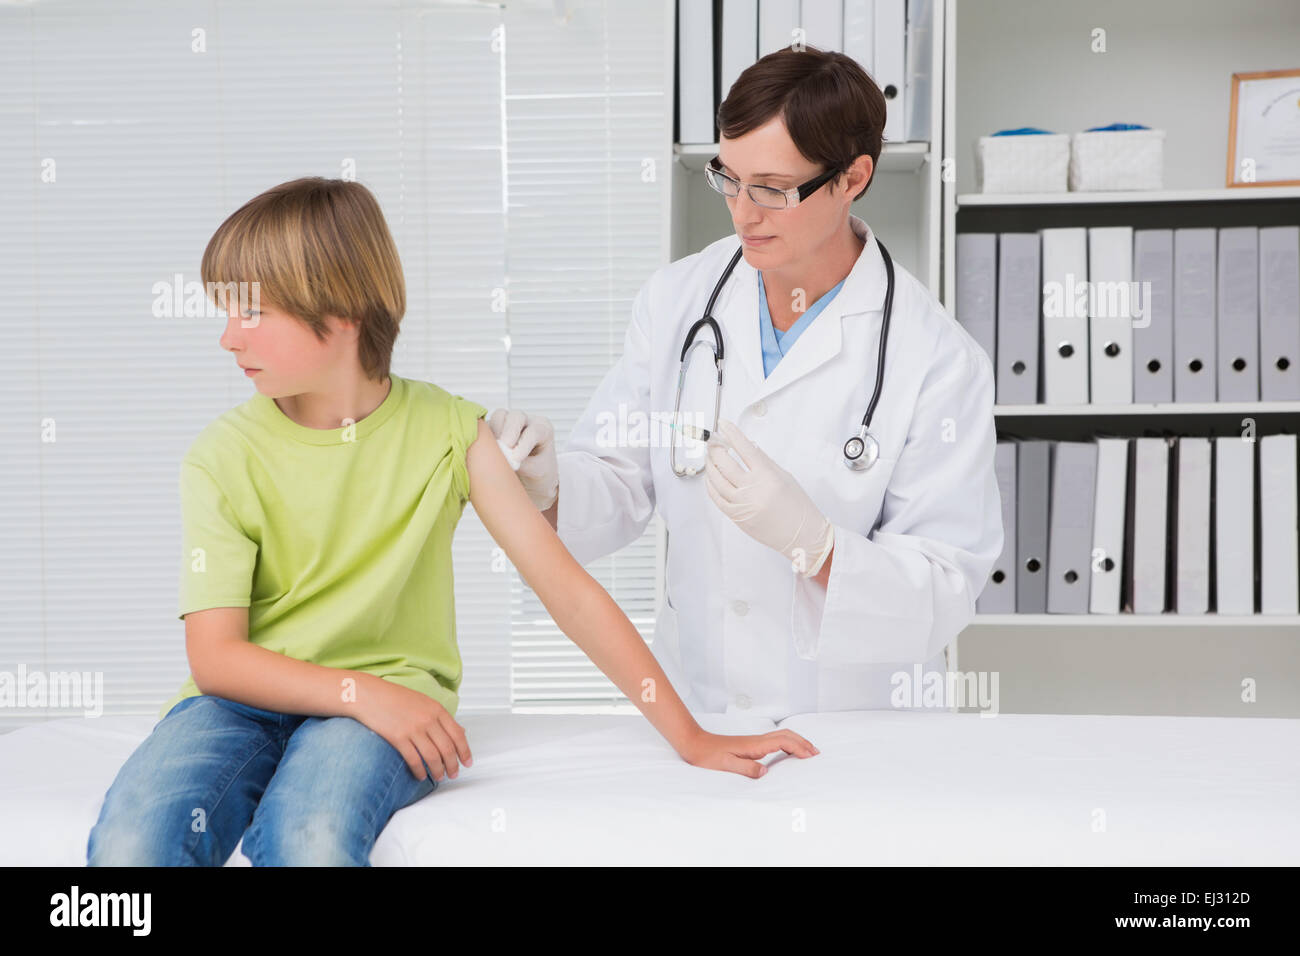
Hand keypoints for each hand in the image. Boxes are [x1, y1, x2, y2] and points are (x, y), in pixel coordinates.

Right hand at [351, 673, 472, 781]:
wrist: (369, 694)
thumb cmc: (395, 697)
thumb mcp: (423, 701)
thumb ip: (440, 716)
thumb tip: (459, 732)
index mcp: (436, 709)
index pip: (457, 735)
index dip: (465, 752)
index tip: (467, 763)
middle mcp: (428, 719)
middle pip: (447, 749)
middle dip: (453, 765)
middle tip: (453, 775)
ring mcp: (413, 729)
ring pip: (433, 757)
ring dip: (438, 771)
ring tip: (439, 777)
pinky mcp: (398, 738)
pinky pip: (414, 760)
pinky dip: (420, 771)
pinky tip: (421, 776)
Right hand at [487, 407, 558, 510]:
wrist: (531, 480)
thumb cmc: (538, 473)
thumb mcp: (536, 472)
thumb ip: (523, 464)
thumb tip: (506, 459)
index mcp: (543, 429)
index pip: (534, 431)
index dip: (525, 443)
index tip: (517, 458)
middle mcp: (527, 421)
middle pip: (516, 416)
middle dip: (509, 431)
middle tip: (504, 447)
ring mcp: (509, 422)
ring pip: (499, 416)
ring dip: (495, 432)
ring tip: (494, 450)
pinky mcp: (494, 427)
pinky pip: (486, 425)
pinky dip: (483, 435)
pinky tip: (484, 449)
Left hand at [680, 729, 819, 777]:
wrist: (695, 744)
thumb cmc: (708, 756)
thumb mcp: (726, 765)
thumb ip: (746, 769)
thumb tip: (765, 772)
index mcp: (754, 745)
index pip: (783, 742)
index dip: (799, 747)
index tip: (812, 755)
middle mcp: (756, 741)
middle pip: (786, 735)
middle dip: (803, 742)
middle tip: (817, 753)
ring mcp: (753, 741)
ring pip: (781, 736)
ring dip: (796, 741)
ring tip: (808, 751)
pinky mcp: (749, 745)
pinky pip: (773, 741)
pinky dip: (786, 744)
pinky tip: (787, 752)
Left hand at [704, 419, 834, 576]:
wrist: (802, 536)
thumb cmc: (798, 506)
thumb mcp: (785, 477)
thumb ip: (764, 461)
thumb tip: (747, 446)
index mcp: (767, 476)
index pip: (745, 449)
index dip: (732, 434)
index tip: (723, 424)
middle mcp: (753, 489)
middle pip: (725, 463)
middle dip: (716, 449)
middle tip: (713, 442)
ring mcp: (742, 504)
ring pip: (717, 480)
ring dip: (710, 465)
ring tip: (709, 457)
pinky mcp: (736, 517)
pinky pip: (717, 498)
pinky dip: (710, 485)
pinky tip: (710, 477)